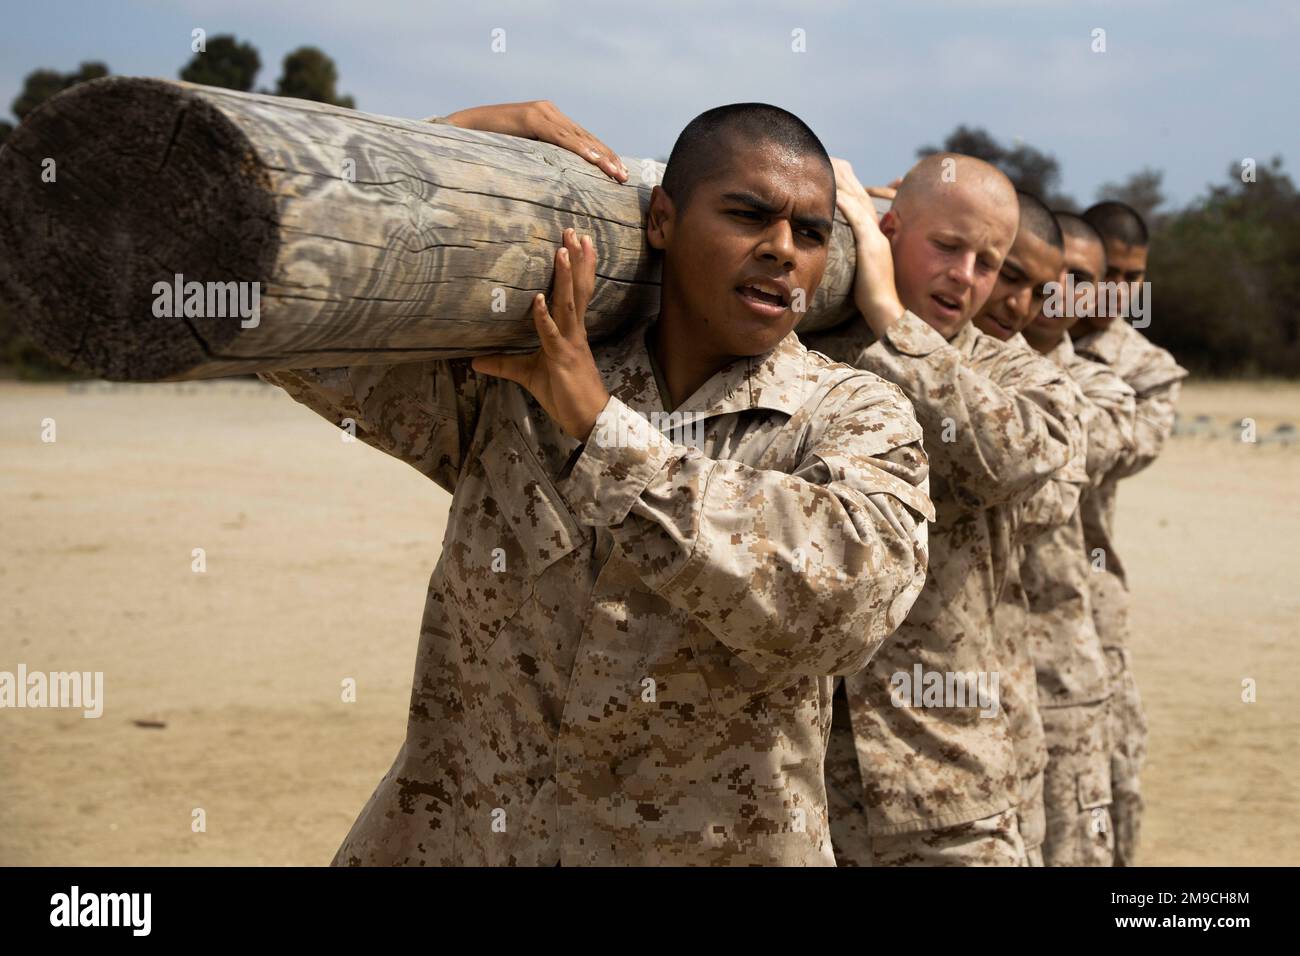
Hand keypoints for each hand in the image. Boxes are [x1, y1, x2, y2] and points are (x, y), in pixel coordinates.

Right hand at [442, 100, 627, 182]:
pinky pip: (561, 137)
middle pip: (586, 138)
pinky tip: (595, 161)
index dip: (603, 155)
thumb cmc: (489, 143)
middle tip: (625, 177)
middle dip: (608, 158)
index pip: (583, 139)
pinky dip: (580, 150)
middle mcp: (550, 111)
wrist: (463, 128)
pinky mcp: (532, 118)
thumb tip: (557, 178)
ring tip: (616, 173)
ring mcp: (542, 112)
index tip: (619, 172)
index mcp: (550, 118)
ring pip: (578, 138)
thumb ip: (540, 155)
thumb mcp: (521, 150)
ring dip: (600, 157)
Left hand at [472, 229, 610, 441]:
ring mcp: (570, 343)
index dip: (577, 268)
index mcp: (571, 330)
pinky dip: (544, 317)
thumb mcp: (528, 374)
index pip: (575, 292)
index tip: (577, 242)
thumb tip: (474, 360)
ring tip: (562, 250)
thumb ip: (503, 363)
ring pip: (567, 304)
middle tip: (574, 231)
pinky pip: (552, 334)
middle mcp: (574, 331)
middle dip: (576, 260)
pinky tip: (538, 299)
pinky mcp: (562, 358)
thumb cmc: (564, 394)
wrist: (588, 418)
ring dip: (564, 277)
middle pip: (576, 289)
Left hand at [831, 157, 903, 337]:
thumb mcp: (864, 273)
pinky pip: (856, 217)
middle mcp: (878, 232)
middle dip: (845, 176)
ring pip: (858, 201)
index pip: (861, 205)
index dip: (849, 188)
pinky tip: (832, 191)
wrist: (886, 310)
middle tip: (830, 159)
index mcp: (876, 237)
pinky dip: (845, 202)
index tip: (836, 173)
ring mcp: (875, 237)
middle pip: (860, 196)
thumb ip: (856, 260)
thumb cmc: (873, 299)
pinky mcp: (871, 244)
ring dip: (843, 182)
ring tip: (827, 166)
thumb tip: (847, 259)